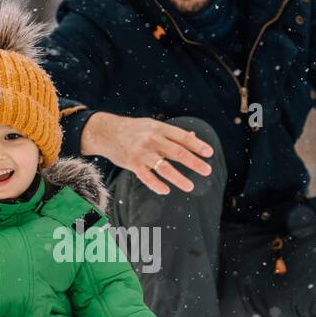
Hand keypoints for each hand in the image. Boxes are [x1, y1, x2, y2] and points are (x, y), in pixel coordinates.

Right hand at [80, 112, 213, 194]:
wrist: (106, 131)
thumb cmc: (133, 130)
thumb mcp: (153, 126)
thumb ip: (172, 134)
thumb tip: (193, 137)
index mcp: (159, 128)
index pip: (182, 137)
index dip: (197, 145)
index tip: (210, 153)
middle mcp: (152, 139)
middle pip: (177, 152)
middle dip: (194, 162)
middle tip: (207, 171)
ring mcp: (142, 152)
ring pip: (164, 168)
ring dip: (179, 178)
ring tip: (190, 186)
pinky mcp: (132, 163)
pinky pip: (146, 177)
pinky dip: (156, 185)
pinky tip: (166, 191)